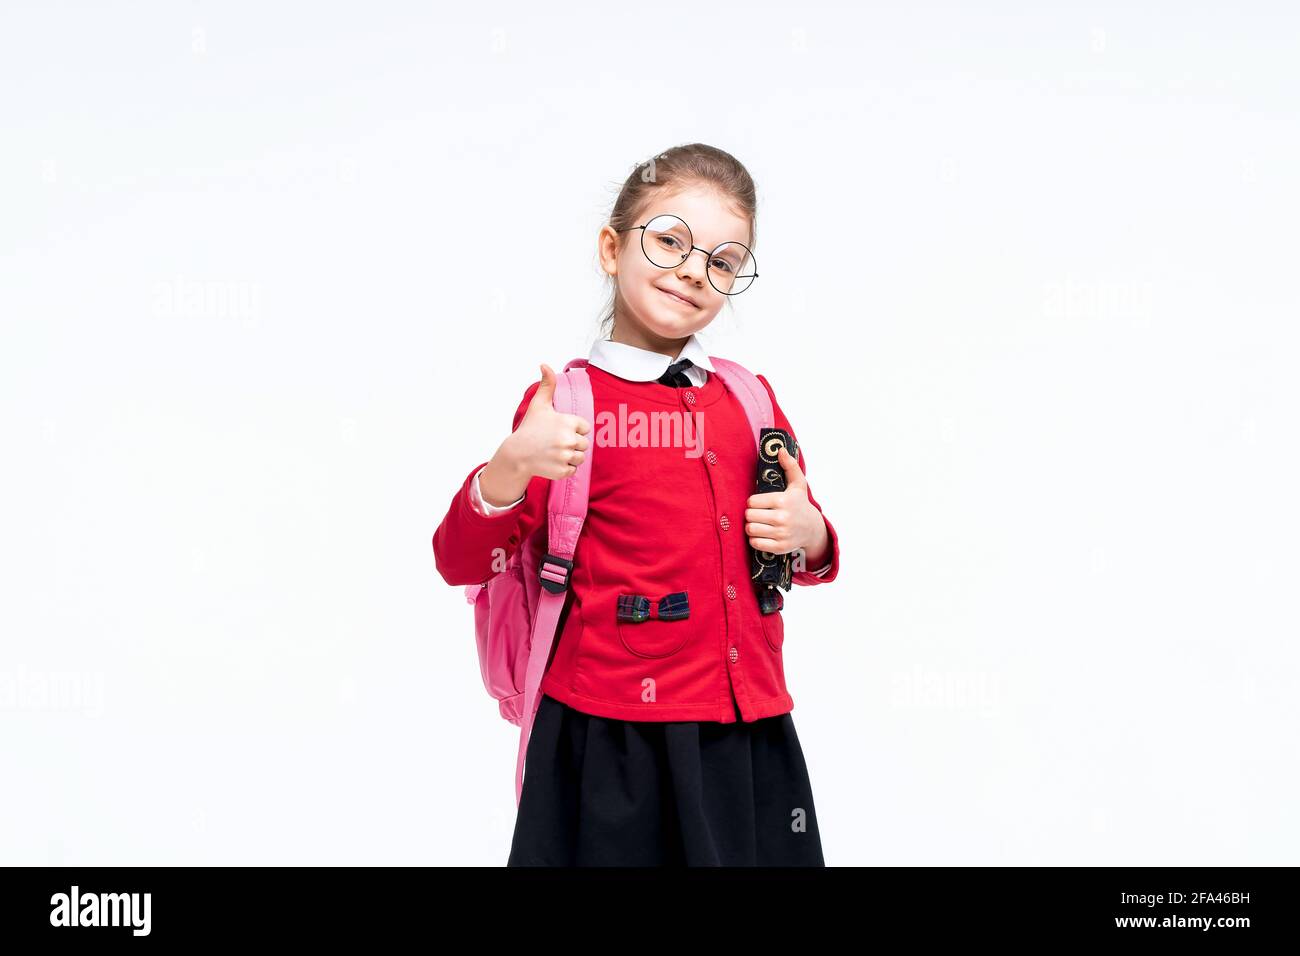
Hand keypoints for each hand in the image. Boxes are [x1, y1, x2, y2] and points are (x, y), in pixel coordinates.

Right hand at [501, 363, 591, 480]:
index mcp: (568, 422)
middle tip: (555, 442)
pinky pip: (573, 470)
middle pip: (584, 444)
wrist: (516, 453)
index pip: (585, 428)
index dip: (573, 429)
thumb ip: (547, 385)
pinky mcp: (562, 471)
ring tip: (554, 452)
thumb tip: (545, 365)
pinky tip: (552, 461)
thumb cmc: (530, 428)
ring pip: (580, 458)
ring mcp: (565, 456)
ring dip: (570, 456)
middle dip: (572, 444)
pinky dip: (564, 468)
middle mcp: (569, 439)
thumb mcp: (539, 405)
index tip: (559, 430)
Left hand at [745, 446, 827, 563]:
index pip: (751, 502)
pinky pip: (755, 543)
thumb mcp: (798, 484)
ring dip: (751, 527)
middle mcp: (781, 518)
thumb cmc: (801, 504)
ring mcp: (781, 534)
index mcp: (782, 501)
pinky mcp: (779, 547)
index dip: (753, 502)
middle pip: (749, 516)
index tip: (759, 503)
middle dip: (751, 514)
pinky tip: (761, 534)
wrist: (813, 529)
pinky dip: (755, 540)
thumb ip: (789, 466)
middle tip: (757, 514)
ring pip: (750, 529)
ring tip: (758, 523)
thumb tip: (780, 450)